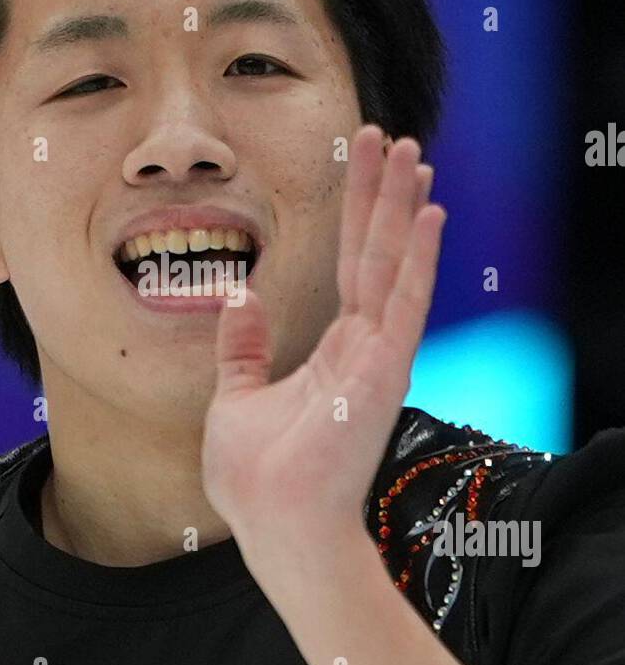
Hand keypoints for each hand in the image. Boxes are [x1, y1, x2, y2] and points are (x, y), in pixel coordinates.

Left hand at [201, 125, 445, 591]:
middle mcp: (364, 348)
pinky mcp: (384, 372)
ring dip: (403, 209)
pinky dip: (419, 257)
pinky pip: (403, 303)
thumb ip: (243, 345)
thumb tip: (239, 293)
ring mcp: (378, 359)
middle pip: (376, 254)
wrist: (272, 528)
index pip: (351, 266)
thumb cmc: (256, 477)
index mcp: (335, 352)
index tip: (361, 161)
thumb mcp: (235, 396)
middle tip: (392, 137)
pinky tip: (428, 212)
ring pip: (394, 267)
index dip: (356, 213)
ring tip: (413, 153)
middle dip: (382, 194)